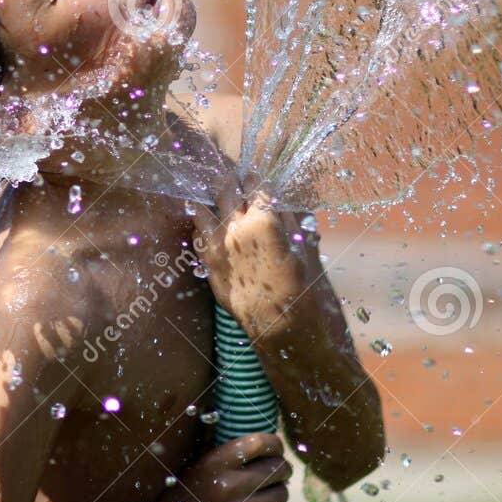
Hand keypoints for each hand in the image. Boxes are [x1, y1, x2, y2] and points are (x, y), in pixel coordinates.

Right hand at [154, 431, 291, 501]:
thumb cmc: (185, 495)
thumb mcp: (197, 464)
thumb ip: (222, 446)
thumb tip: (255, 432)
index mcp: (216, 462)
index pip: (260, 443)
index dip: (275, 443)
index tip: (276, 447)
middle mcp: (229, 485)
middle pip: (277, 468)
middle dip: (283, 468)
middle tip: (280, 470)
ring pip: (282, 494)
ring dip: (280, 490)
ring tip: (271, 490)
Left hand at [192, 181, 318, 346]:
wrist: (279, 326)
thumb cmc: (302, 288)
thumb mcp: (304, 248)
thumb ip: (291, 220)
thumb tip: (283, 202)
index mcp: (265, 220)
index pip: (255, 185)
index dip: (255, 178)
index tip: (253, 175)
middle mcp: (237, 228)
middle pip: (226, 190)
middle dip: (230, 181)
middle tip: (233, 178)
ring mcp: (218, 245)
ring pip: (203, 208)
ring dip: (209, 198)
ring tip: (214, 193)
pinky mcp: (207, 262)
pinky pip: (197, 234)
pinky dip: (201, 223)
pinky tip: (205, 221)